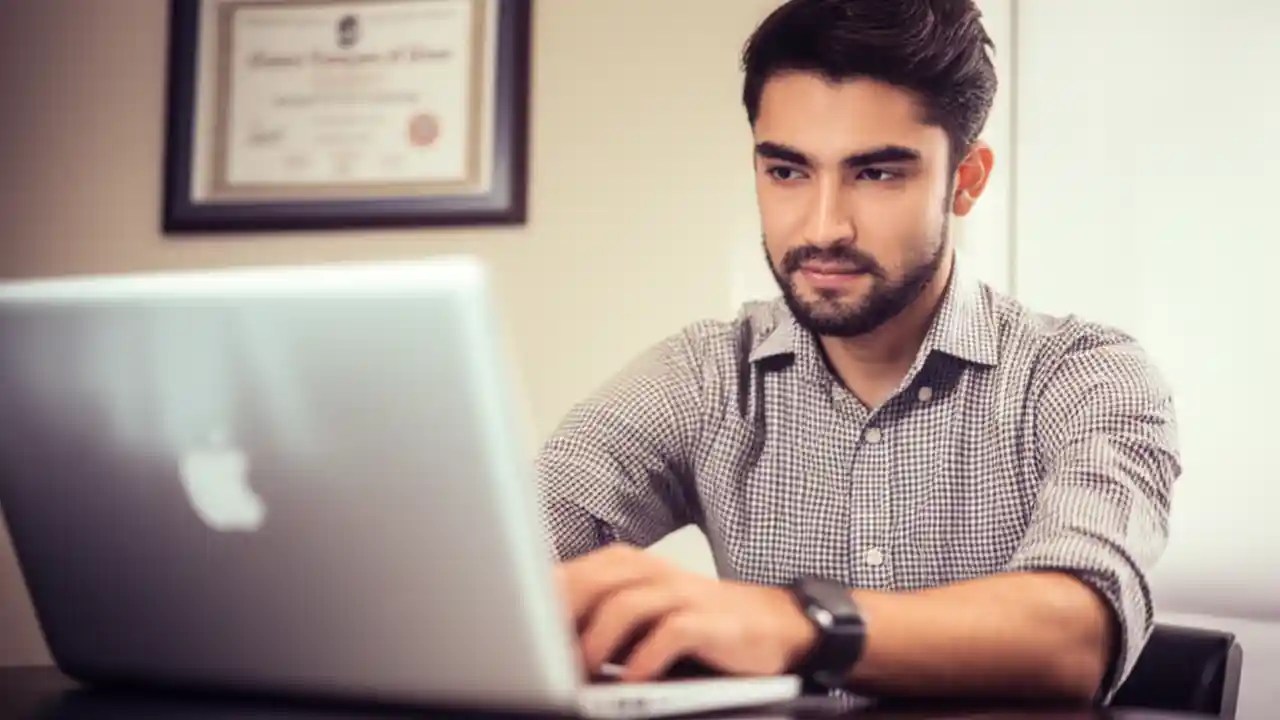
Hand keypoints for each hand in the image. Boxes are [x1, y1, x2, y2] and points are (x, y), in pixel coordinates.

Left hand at [556, 543, 816, 681]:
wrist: (774, 625)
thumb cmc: (698, 625)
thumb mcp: (644, 615)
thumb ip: (601, 616)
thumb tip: (546, 640)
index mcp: (629, 566)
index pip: (573, 572)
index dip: (542, 601)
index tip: (516, 631)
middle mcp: (652, 572)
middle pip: (592, 582)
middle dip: (561, 618)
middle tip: (540, 656)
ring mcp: (682, 592)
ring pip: (625, 605)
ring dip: (596, 642)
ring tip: (580, 673)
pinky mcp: (708, 619)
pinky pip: (669, 633)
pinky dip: (644, 658)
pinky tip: (631, 680)